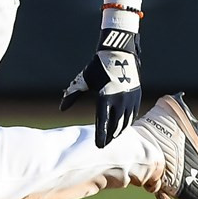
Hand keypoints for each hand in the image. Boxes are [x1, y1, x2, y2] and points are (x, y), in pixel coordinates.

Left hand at [59, 25, 141, 147]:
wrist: (120, 52)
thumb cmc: (98, 67)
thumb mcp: (83, 80)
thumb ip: (72, 94)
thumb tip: (61, 109)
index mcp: (105, 98)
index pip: (103, 123)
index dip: (101, 136)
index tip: (98, 146)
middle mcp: (120, 101)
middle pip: (116, 126)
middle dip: (110, 136)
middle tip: (104, 143)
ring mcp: (130, 99)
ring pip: (126, 122)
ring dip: (119, 130)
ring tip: (112, 136)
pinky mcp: (137, 96)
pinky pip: (132, 114)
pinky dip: (127, 122)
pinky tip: (122, 125)